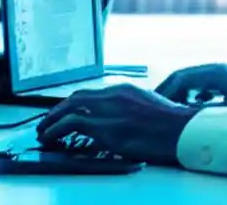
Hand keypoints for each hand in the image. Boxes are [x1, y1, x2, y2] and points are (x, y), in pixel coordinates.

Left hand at [36, 83, 198, 165]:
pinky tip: (49, 136)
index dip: (73, 104)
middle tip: (48, 121)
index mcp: (124, 90)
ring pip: (69, 108)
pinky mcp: (107, 128)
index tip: (64, 112)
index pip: (91, 93)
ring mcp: (110, 111)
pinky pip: (72, 124)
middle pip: (77, 97)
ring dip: (51, 119)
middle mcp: (114, 96)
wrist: (183, 131)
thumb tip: (118, 120)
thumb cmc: (172, 125)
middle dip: (58, 109)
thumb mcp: (149, 108)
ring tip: (43, 130)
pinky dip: (56, 129)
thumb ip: (130, 109)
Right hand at [154, 63, 226, 109]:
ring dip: (181, 94)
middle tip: (156, 110)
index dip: (164, 91)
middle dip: (169, 93)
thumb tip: (181, 120)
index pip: (180, 78)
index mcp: (215, 73)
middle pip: (183, 78)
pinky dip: (193, 95)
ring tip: (171, 112)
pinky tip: (192, 110)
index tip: (152, 105)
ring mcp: (223, 73)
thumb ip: (204, 114)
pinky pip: (203, 85)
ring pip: (192, 81)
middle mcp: (217, 69)